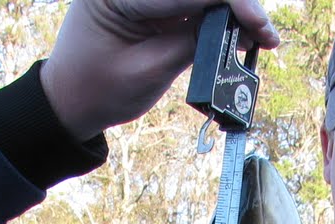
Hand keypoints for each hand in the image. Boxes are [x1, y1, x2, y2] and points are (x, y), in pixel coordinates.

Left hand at [41, 0, 279, 140]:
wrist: (69, 101)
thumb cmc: (99, 90)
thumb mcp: (149, 70)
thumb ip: (192, 43)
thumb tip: (235, 25)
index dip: (230, 2)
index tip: (259, 25)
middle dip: (235, 3)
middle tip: (265, 33)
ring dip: (230, 8)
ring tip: (258, 36)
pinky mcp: (152, 2)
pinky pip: (192, 2)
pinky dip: (217, 14)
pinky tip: (239, 32)